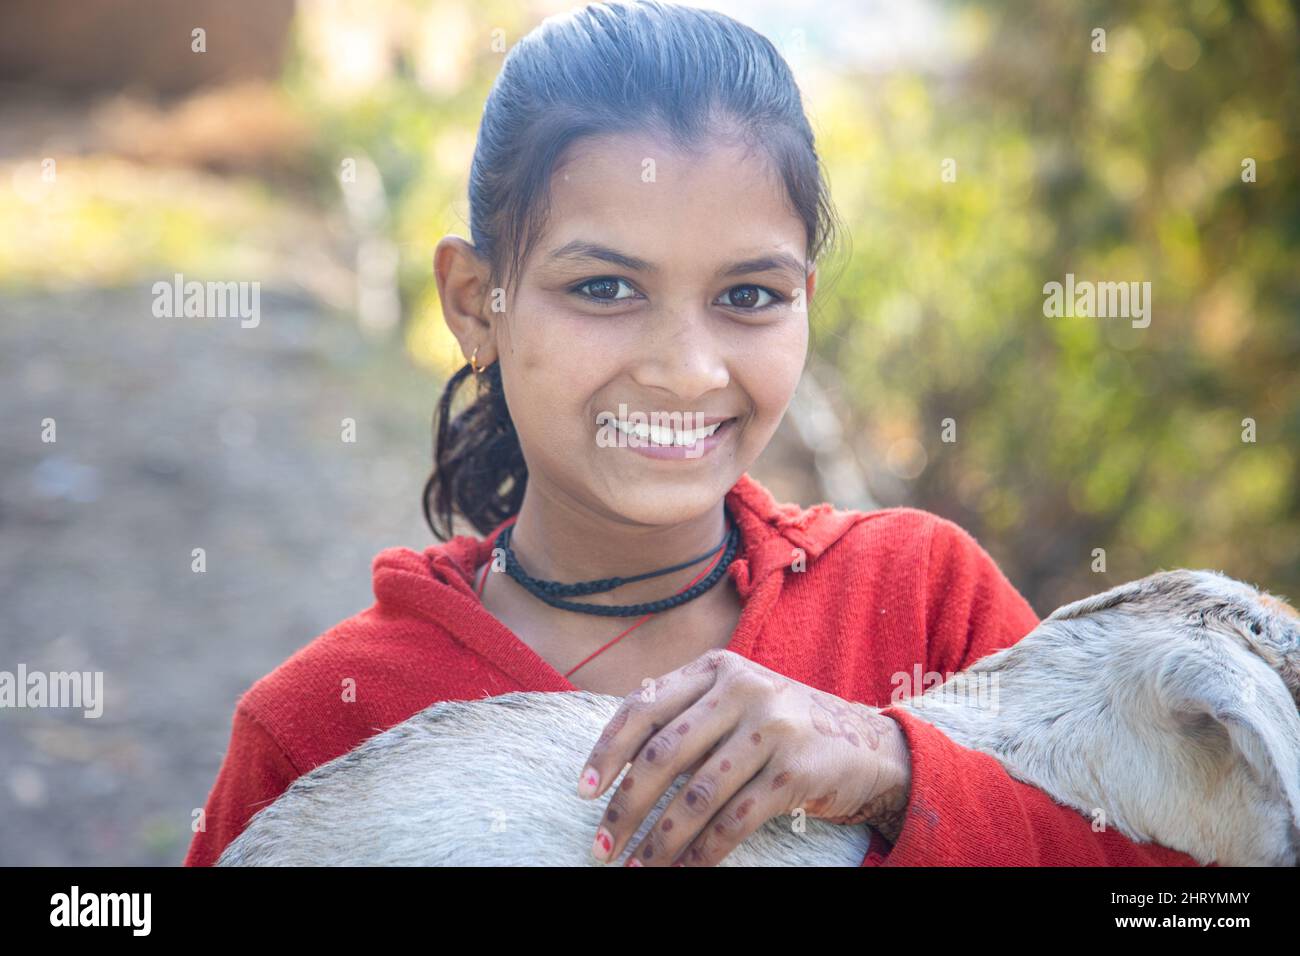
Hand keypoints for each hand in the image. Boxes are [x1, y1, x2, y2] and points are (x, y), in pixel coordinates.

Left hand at [575, 648, 912, 865]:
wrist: (871, 748)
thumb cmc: (786, 725)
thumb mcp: (739, 697)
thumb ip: (688, 706)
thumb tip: (621, 732)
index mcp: (717, 668)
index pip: (645, 707)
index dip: (607, 752)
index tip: (583, 792)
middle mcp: (743, 690)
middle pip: (664, 754)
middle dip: (626, 807)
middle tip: (601, 846)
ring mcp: (773, 728)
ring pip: (697, 794)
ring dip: (660, 840)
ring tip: (636, 868)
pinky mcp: (796, 771)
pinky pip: (734, 821)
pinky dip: (702, 853)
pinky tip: (682, 871)